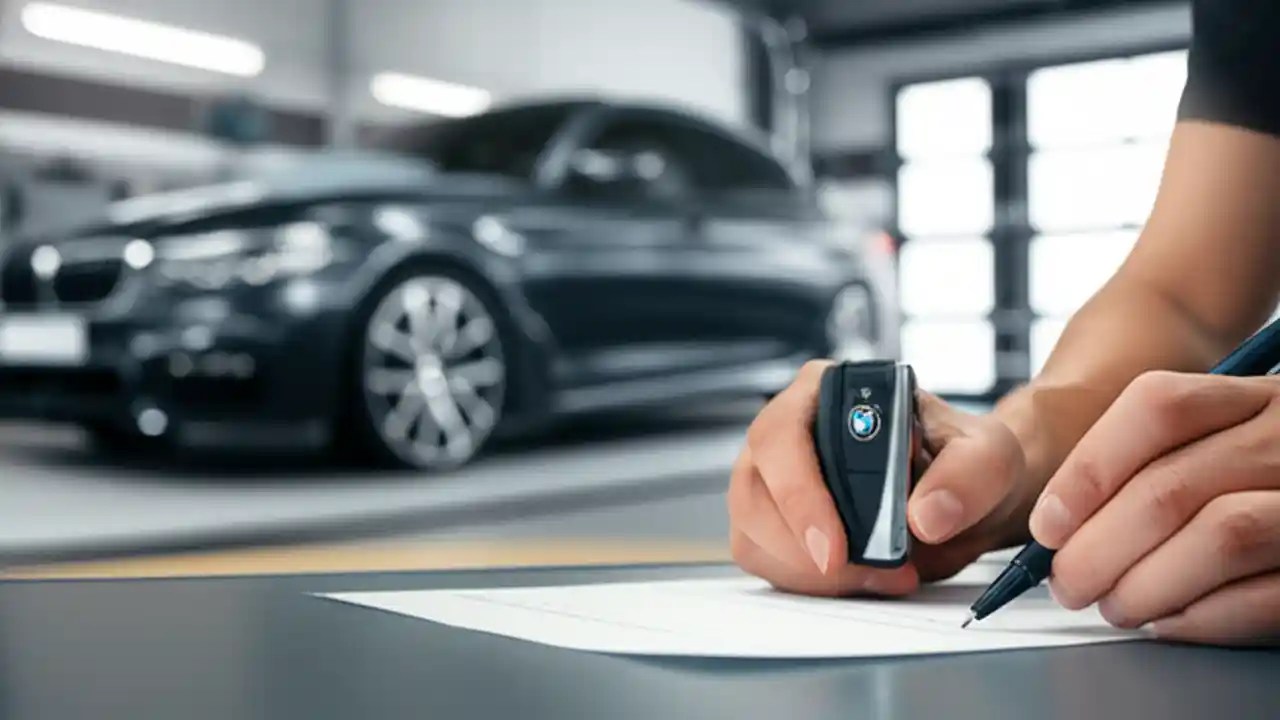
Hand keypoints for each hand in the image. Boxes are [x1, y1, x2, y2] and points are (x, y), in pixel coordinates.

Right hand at [728, 360, 1033, 596]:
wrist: (963, 497)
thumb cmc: (962, 462)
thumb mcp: (988, 455)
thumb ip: (968, 475)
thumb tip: (926, 515)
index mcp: (828, 391)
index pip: (783, 433)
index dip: (799, 493)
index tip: (835, 547)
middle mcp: (788, 429)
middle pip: (753, 487)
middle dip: (800, 545)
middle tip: (858, 573)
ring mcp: (771, 476)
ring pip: (751, 529)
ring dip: (805, 569)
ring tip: (875, 574)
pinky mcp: (771, 521)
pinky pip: (761, 558)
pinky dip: (803, 582)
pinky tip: (852, 579)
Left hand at [1030, 370, 1279, 645]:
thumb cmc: (1251, 481)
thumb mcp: (1220, 441)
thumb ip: (1148, 462)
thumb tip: (1057, 523)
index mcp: (1253, 398)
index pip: (1158, 407)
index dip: (1088, 470)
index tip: (1048, 523)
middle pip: (1172, 486)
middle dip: (1098, 548)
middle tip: (1067, 583)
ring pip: (1221, 535)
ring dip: (1146, 584)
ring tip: (1115, 605)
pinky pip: (1266, 596)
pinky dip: (1204, 617)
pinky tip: (1169, 621)